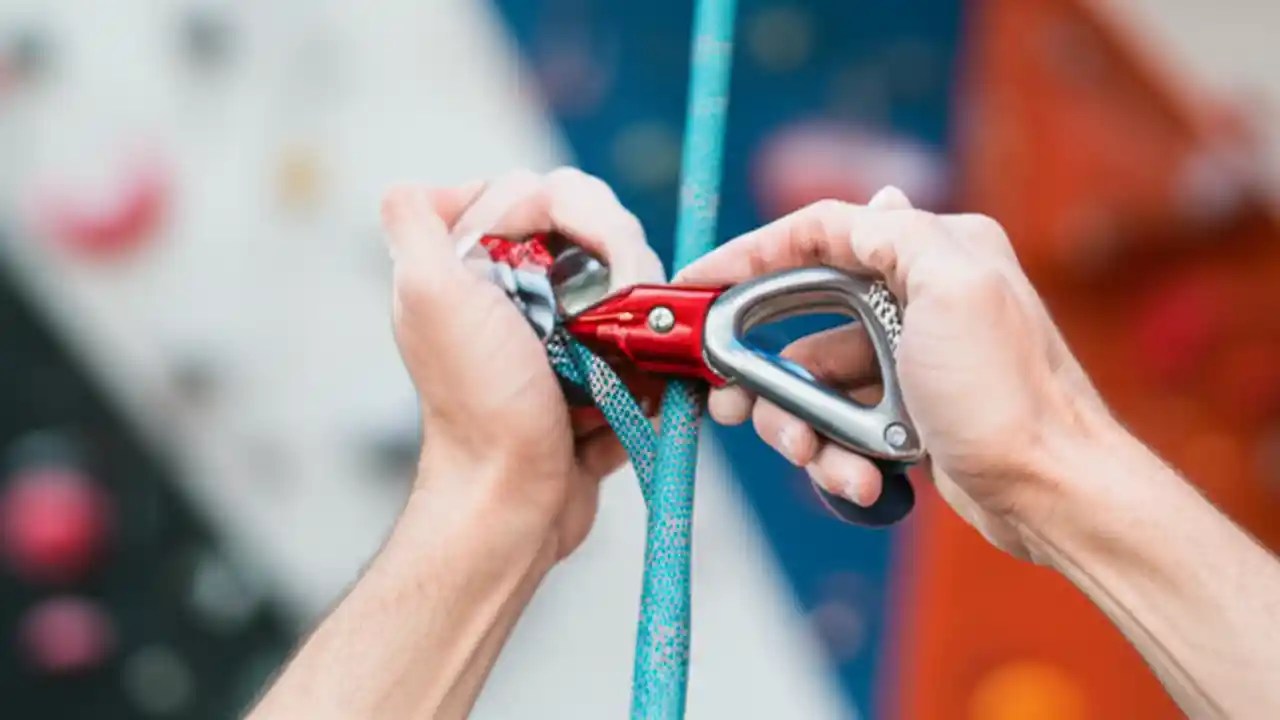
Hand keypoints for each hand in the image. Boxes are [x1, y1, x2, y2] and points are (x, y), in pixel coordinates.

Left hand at [383, 168, 663, 560]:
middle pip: (596, 233)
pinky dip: (652, 357)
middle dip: (623, 264)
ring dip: (644, 314)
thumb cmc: (481, 405)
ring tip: (628, 355)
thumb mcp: (431, 297)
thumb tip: (414, 186)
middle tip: (621, 310)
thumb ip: (413, 222)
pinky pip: (643, 344)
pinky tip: (639, 381)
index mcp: (475, 265)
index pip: (546, 193)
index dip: (579, 213)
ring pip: (630, 285)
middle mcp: (514, 294)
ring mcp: (559, 335)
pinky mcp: (595, 375)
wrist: (514, 499)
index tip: (587, 259)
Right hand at [677, 187, 1108, 559]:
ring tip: (819, 456)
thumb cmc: (1008, 395)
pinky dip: (838, 452)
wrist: (1054, 492)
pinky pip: (841, 422)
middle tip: (728, 402)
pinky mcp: (906, 412)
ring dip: (802, 424)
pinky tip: (863, 478)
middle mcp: (919, 298)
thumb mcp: (955, 289)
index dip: (749, 255)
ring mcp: (910, 360)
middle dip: (763, 368)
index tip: (697, 284)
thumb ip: (900, 233)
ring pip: (814, 381)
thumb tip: (874, 196)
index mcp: (931, 252)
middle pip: (801, 319)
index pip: (819, 235)